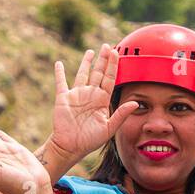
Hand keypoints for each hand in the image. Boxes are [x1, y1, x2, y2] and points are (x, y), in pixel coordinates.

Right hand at [48, 44, 135, 166]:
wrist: (71, 147)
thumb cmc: (90, 140)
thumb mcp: (109, 128)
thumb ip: (121, 114)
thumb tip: (135, 103)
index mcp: (101, 100)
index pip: (110, 79)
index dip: (113, 66)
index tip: (117, 53)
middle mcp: (90, 95)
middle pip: (98, 73)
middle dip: (103, 60)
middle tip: (107, 46)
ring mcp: (77, 95)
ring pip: (83, 74)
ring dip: (86, 62)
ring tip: (91, 51)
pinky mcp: (63, 98)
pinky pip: (61, 83)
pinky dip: (60, 73)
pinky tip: (59, 64)